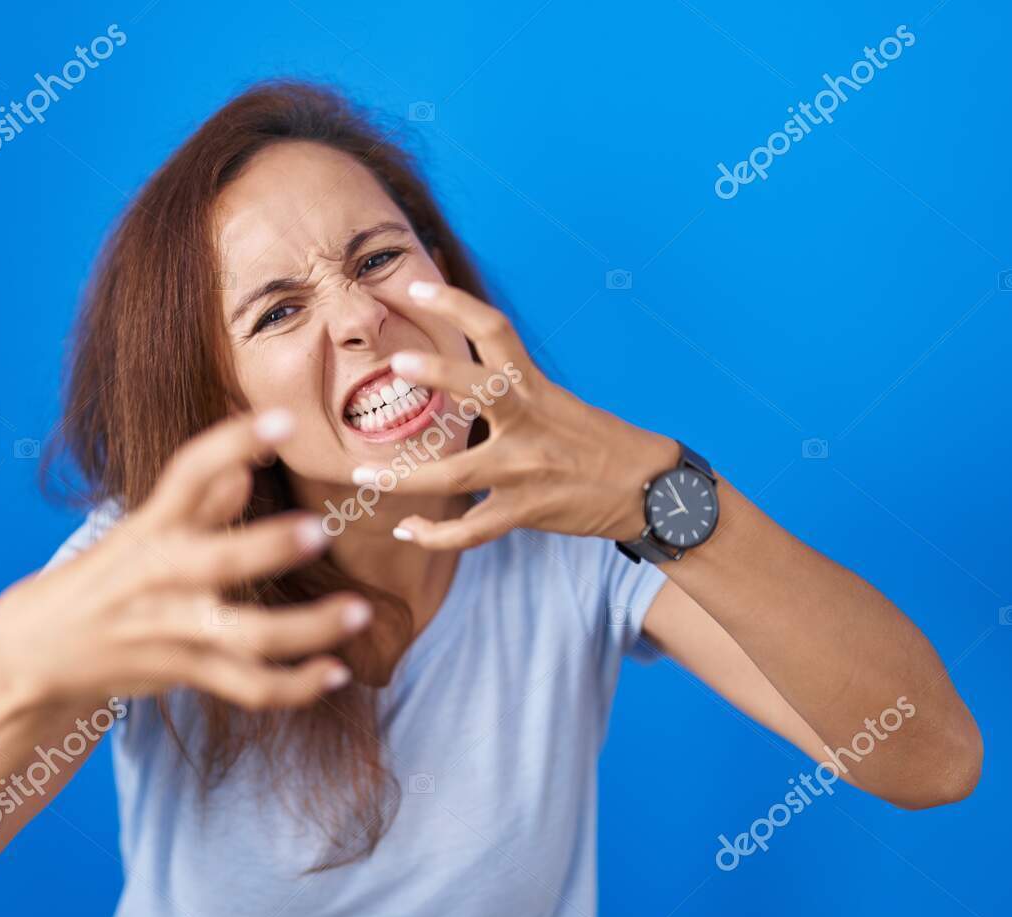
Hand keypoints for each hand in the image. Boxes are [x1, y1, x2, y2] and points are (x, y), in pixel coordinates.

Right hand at [0, 410, 370, 710]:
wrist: (33, 653)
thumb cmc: (99, 581)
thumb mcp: (136, 534)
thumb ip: (194, 504)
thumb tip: (241, 471)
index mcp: (150, 528)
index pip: (188, 473)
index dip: (232, 443)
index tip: (282, 419)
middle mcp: (160, 576)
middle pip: (218, 561)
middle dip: (269, 548)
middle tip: (321, 532)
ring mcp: (172, 629)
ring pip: (246, 636)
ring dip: (307, 630)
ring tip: (359, 614)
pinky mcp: (183, 672)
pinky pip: (246, 686)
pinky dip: (294, 687)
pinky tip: (335, 673)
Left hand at [353, 280, 678, 549]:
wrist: (649, 489)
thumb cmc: (598, 443)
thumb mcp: (558, 402)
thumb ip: (512, 392)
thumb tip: (464, 380)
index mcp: (535, 388)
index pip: (496, 331)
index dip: (456, 305)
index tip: (415, 287)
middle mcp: (529, 423)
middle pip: (482, 391)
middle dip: (441, 375)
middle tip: (398, 363)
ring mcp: (526, 470)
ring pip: (457, 474)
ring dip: (404, 478)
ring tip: (363, 475)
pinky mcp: (527, 512)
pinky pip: (472, 529)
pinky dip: (436, 535)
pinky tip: (407, 530)